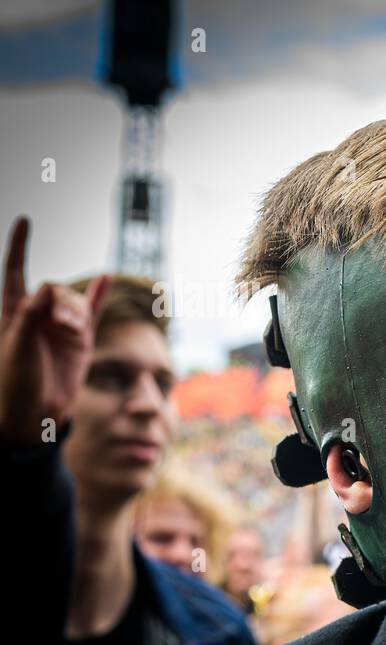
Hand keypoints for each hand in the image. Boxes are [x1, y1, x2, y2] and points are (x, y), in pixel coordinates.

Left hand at [0, 217, 109, 443]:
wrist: (34, 415)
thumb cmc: (15, 382)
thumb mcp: (18, 345)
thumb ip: (32, 313)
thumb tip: (49, 285)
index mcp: (12, 313)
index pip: (15, 272)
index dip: (19, 247)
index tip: (25, 221)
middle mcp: (36, 316)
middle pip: (54, 290)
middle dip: (62, 302)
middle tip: (62, 326)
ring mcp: (59, 327)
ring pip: (74, 303)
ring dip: (76, 313)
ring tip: (72, 332)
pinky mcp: (80, 340)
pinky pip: (93, 312)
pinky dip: (100, 295)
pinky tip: (107, 276)